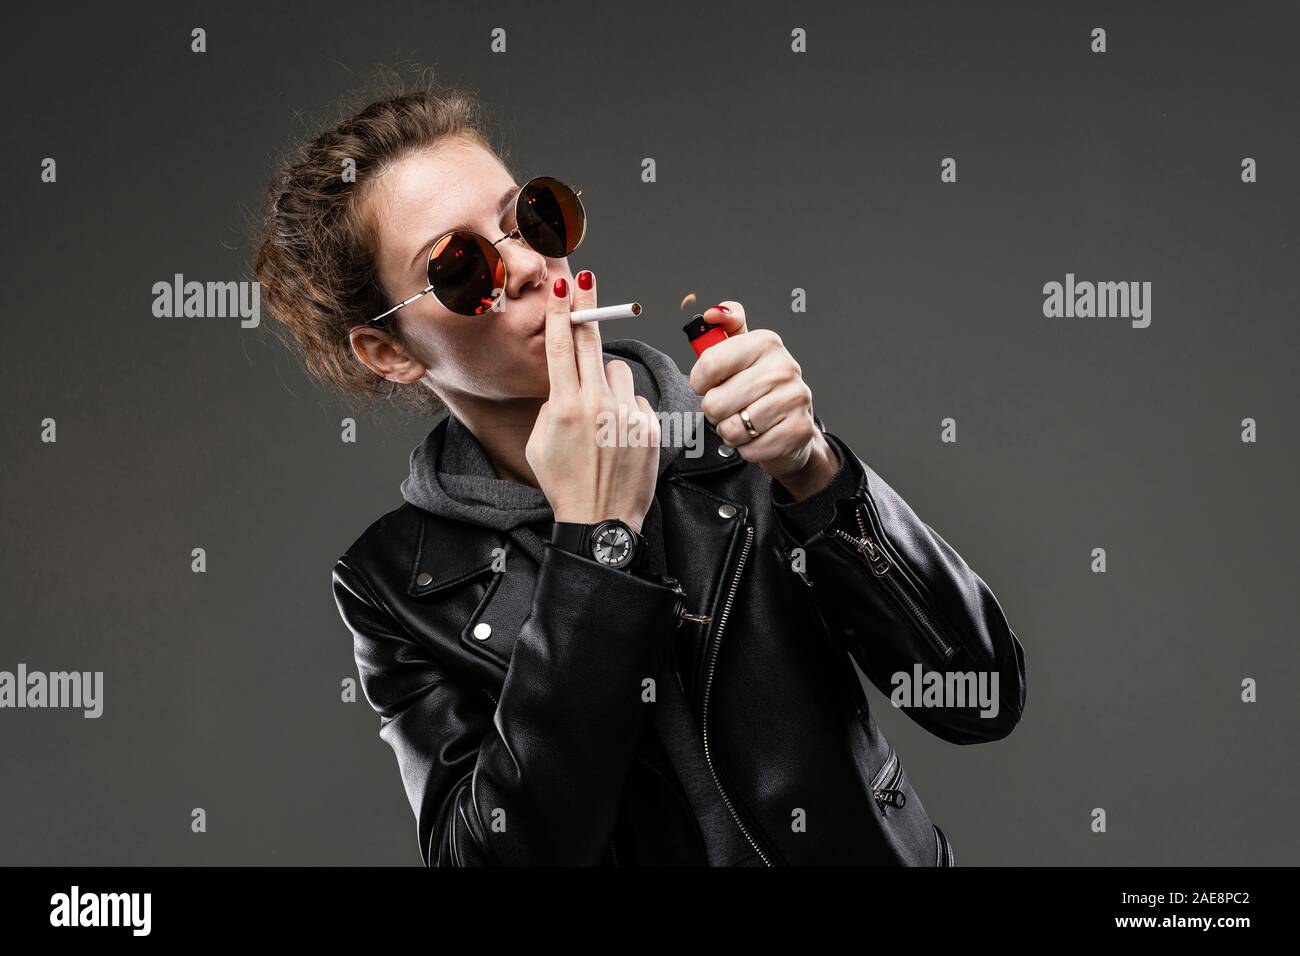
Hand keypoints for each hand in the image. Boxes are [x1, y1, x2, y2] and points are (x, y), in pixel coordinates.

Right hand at [526, 270, 660, 533]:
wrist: (600, 522)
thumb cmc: (564, 483)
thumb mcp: (541, 443)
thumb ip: (553, 404)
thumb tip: (568, 380)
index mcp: (564, 407)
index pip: (563, 346)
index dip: (563, 311)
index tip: (565, 285)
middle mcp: (597, 405)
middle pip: (593, 343)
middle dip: (589, 309)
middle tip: (588, 282)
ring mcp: (627, 415)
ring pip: (617, 373)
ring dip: (608, 383)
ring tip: (601, 418)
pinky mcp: (649, 427)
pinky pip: (636, 401)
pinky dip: (627, 411)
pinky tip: (619, 438)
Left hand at [688, 301, 838, 500]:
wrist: (792, 426)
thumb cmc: (758, 388)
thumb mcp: (742, 352)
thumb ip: (725, 327)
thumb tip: (712, 313)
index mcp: (765, 342)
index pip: (710, 362)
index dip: (699, 381)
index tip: (707, 384)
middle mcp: (784, 367)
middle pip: (716, 402)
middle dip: (714, 412)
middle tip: (729, 407)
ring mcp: (794, 399)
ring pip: (731, 428)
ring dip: (730, 432)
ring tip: (743, 422)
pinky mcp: (798, 430)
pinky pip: (749, 448)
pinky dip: (746, 449)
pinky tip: (757, 436)